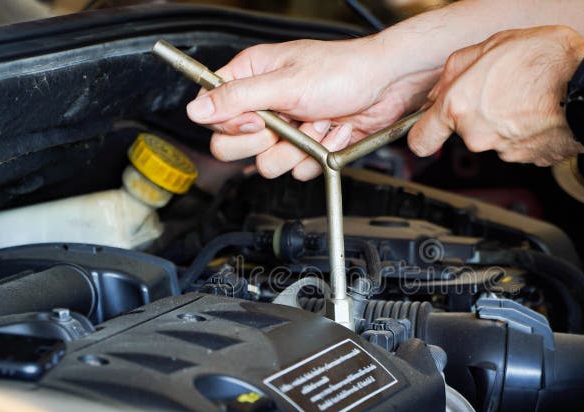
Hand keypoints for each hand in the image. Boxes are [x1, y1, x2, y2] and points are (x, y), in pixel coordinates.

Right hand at [186, 37, 438, 179]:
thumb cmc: (345, 70)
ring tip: (318, 124)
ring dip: (299, 147)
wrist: (387, 87)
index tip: (258, 120)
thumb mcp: (286, 83)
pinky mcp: (307, 146)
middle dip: (268, 141)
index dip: (231, 124)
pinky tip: (332, 132)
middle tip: (289, 123)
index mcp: (252, 77)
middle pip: (235, 144)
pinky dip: (319, 155)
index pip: (213, 112)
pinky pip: (298, 169)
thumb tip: (196, 109)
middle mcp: (266, 104)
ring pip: (268, 162)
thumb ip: (238, 98)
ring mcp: (287, 127)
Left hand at [408, 26, 583, 166]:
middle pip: (464, 133)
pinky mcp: (529, 160)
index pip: (420, 140)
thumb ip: (457, 68)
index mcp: (460, 107)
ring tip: (526, 94)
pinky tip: (540, 109)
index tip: (428, 129)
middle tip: (499, 88)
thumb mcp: (492, 45)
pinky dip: (526, 131)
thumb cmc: (546, 62)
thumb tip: (440, 87)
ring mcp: (504, 151)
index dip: (423, 133)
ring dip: (504, 120)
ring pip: (493, 139)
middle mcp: (478, 136)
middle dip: (477, 114)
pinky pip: (519, 145)